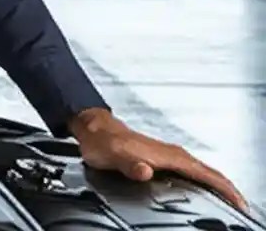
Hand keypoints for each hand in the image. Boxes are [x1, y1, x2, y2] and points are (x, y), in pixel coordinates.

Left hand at [70, 108, 247, 211]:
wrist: (95, 130)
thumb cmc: (103, 142)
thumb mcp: (114, 157)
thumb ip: (130, 165)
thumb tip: (144, 171)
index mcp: (168, 155)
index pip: (206, 173)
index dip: (224, 188)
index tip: (238, 202)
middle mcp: (173, 154)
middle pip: (210, 173)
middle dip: (228, 189)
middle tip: (241, 206)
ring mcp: (170, 156)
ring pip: (203, 172)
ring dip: (219, 186)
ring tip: (230, 201)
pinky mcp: (165, 159)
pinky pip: (193, 171)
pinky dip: (205, 181)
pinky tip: (205, 189)